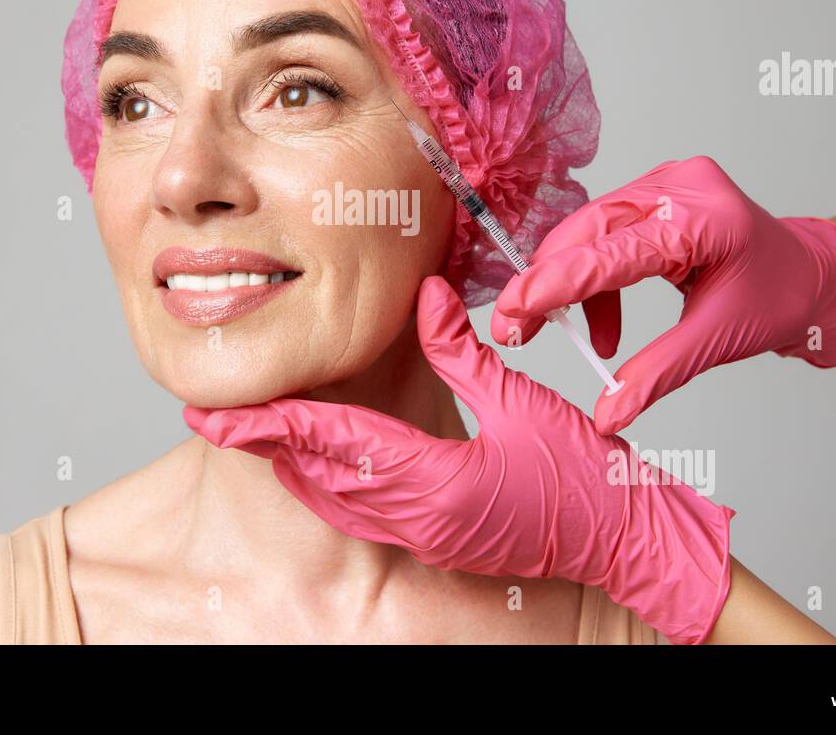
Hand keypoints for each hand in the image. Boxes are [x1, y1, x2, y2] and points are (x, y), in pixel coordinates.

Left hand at [184, 275, 735, 644]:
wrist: (627, 542)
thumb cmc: (586, 479)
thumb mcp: (521, 402)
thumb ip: (462, 349)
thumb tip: (425, 294)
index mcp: (436, 482)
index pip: (334, 443)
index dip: (272, 422)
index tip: (218, 412)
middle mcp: (419, 518)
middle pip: (318, 476)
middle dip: (262, 444)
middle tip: (208, 419)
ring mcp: (426, 536)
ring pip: (333, 501)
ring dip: (289, 465)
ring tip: (250, 433)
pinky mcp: (437, 541)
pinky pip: (360, 516)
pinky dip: (326, 487)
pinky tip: (312, 466)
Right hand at [491, 156, 835, 434]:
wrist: (810, 273)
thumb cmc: (778, 298)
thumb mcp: (720, 341)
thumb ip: (657, 374)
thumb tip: (607, 414)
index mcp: (705, 219)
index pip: (613, 251)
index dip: (553, 284)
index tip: (510, 314)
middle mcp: (682, 187)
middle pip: (590, 231)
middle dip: (549, 284)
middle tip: (517, 331)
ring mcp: (669, 183)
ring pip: (590, 232)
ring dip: (574, 286)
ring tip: (580, 339)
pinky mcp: (658, 193)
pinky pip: (606, 232)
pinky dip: (597, 279)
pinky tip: (606, 326)